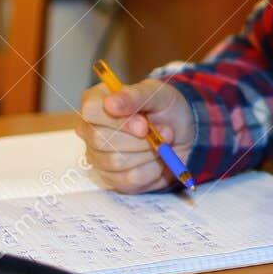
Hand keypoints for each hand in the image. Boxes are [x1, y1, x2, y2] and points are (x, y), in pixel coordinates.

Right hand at [76, 77, 194, 193]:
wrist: (183, 132)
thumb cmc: (164, 108)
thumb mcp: (156, 94)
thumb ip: (133, 96)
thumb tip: (110, 104)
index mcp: (95, 102)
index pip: (91, 111)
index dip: (119, 121)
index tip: (144, 124)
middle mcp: (90, 130)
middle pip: (101, 140)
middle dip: (140, 140)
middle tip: (165, 131)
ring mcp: (98, 157)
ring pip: (116, 161)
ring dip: (149, 153)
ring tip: (163, 143)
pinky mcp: (113, 178)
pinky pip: (129, 179)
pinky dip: (152, 170)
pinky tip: (158, 159)